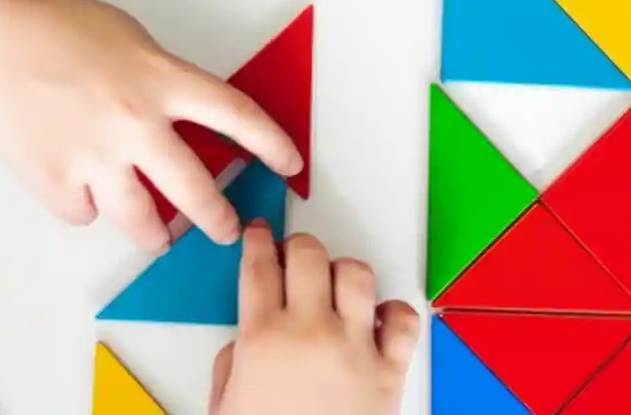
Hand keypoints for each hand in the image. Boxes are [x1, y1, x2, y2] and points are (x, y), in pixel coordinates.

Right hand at [0, 0, 301, 252]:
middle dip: (220, 220)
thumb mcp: (123, 36)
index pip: (238, 117)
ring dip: (160, 236)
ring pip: (147, 224)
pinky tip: (78, 185)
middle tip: (226, 229)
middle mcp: (137, 125)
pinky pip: (86, 213)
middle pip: (200, 193)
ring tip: (163, 238)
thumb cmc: (42, 23)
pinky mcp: (56, 184)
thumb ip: (158, 79)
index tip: (288, 162)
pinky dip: (87, 205)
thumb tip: (178, 117)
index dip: (272, 144)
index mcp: (160, 79)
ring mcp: (96, 160)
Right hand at [209, 222, 419, 414]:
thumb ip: (236, 355)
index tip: (260, 233)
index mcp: (261, 336)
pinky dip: (393, 312)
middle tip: (294, 259)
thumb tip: (253, 330)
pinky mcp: (389, 371)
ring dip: (342, 272)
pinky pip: (403, 319)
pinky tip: (376, 321)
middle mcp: (309, 332)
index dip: (258, 240)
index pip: (258, 264)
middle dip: (298, 248)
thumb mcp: (227, 398)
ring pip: (356, 273)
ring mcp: (354, 348)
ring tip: (335, 288)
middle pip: (308, 254)